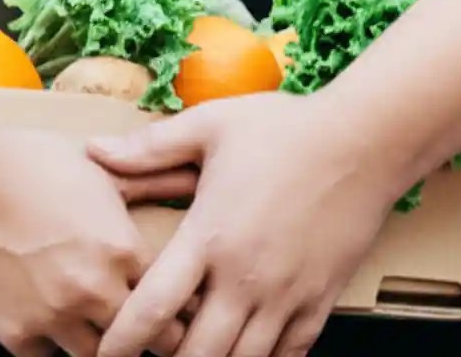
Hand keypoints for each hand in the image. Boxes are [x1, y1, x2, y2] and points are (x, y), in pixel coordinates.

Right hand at [0, 125, 184, 356]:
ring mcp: (56, 316)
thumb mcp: (100, 171)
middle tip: (152, 331)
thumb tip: (193, 175)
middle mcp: (97, 290)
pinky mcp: (16, 334)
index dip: (184, 306)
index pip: (178, 299)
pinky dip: (56, 350)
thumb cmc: (31, 163)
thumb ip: (150, 180)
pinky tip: (58, 334)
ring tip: (107, 335)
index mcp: (124, 250)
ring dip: (107, 346)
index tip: (184, 306)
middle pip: (154, 341)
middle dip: (157, 337)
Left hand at [88, 92, 402, 356]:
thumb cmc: (286, 129)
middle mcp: (245, 277)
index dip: (121, 342)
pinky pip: (288, 356)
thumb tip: (94, 152)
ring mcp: (286, 295)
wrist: (366, 141)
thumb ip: (150, 148)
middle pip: (196, 354)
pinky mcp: (320, 300)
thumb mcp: (211, 126)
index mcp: (209, 236)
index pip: (153, 308)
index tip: (102, 355)